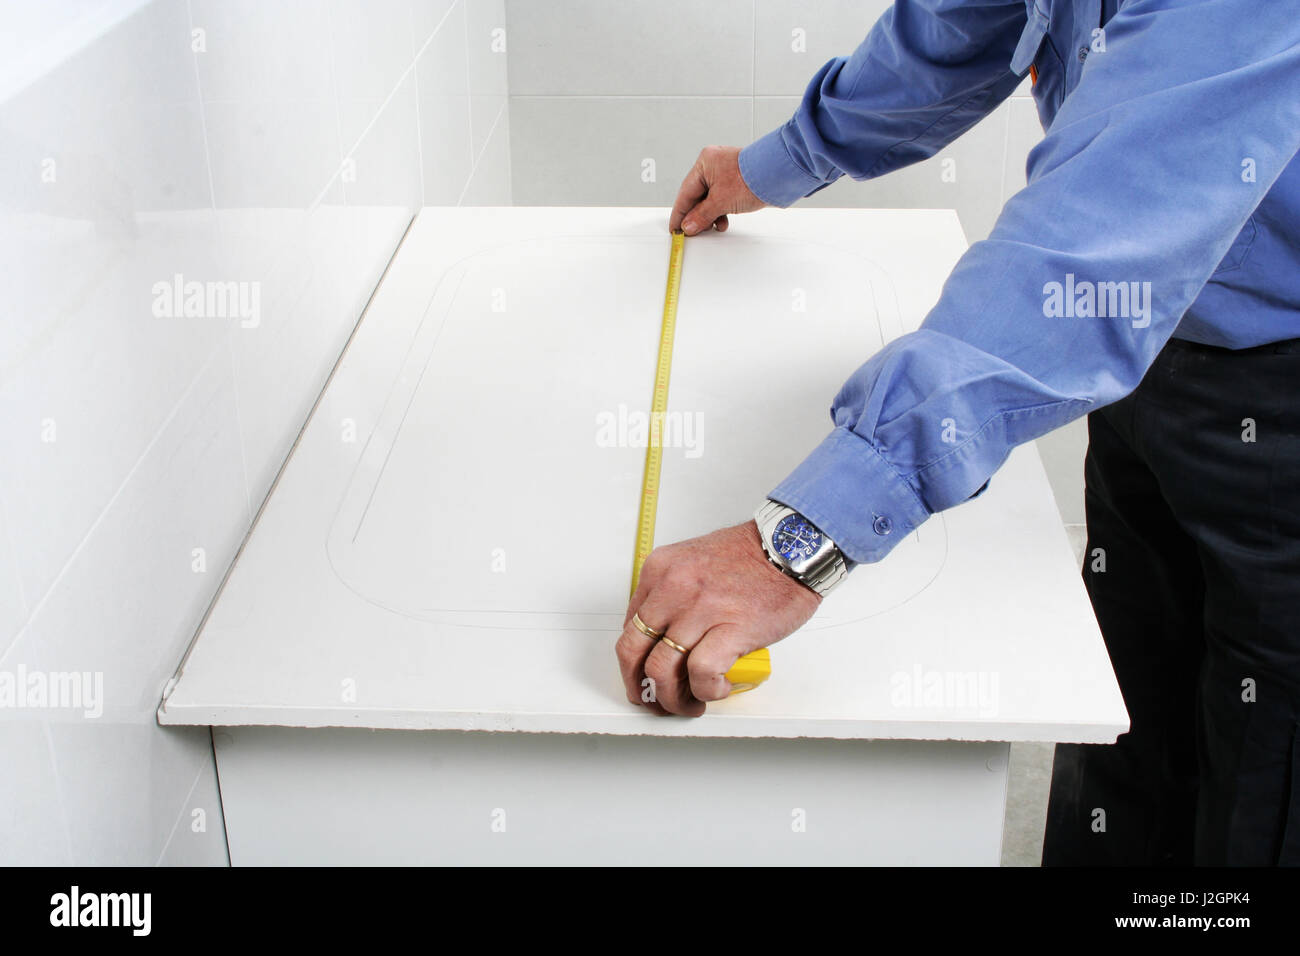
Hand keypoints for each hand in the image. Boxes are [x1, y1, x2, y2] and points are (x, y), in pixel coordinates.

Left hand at [616, 521, 820, 715]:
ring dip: (672, 698)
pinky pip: (701, 674)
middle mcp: (674, 588)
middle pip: (633, 650)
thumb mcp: (693, 563)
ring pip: (661, 670)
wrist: (792, 549)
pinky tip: (718, 688)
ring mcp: (700, 609)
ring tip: (690, 703)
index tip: (643, 675)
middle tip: (653, 701)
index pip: (629, 626)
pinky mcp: (731, 629)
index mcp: (660, 570)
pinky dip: (706, 691)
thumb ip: (672, 596)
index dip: (634, 661)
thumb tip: (664, 640)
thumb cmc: (752, 558)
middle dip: (639, 685)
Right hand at [669, 146, 767, 235]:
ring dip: (710, 216)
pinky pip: (722, 198)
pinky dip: (721, 211)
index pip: (685, 193)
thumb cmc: (752, 178)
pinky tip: (723, 221)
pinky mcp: (737, 181)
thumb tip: (689, 225)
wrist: (780, 175)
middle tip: (692, 231)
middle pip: (697, 196)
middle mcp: (714, 165)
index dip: (679, 213)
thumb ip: (701, 215)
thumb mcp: (721, 201)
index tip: (675, 228)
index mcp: (705, 163)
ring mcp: (726, 172)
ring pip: (710, 199)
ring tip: (712, 227)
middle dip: (696, 216)